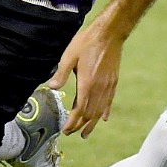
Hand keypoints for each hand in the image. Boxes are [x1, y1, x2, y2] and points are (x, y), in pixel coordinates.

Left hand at [48, 18, 126, 138]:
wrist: (110, 33)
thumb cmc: (87, 42)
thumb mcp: (69, 56)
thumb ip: (61, 73)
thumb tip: (52, 87)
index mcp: (87, 84)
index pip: (79, 110)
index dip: (72, 123)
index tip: (65, 130)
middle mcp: (99, 89)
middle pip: (90, 114)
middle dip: (80, 126)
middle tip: (71, 133)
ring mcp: (107, 86)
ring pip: (100, 111)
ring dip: (92, 124)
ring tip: (86, 133)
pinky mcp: (113, 82)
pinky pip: (109, 102)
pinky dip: (105, 112)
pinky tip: (103, 118)